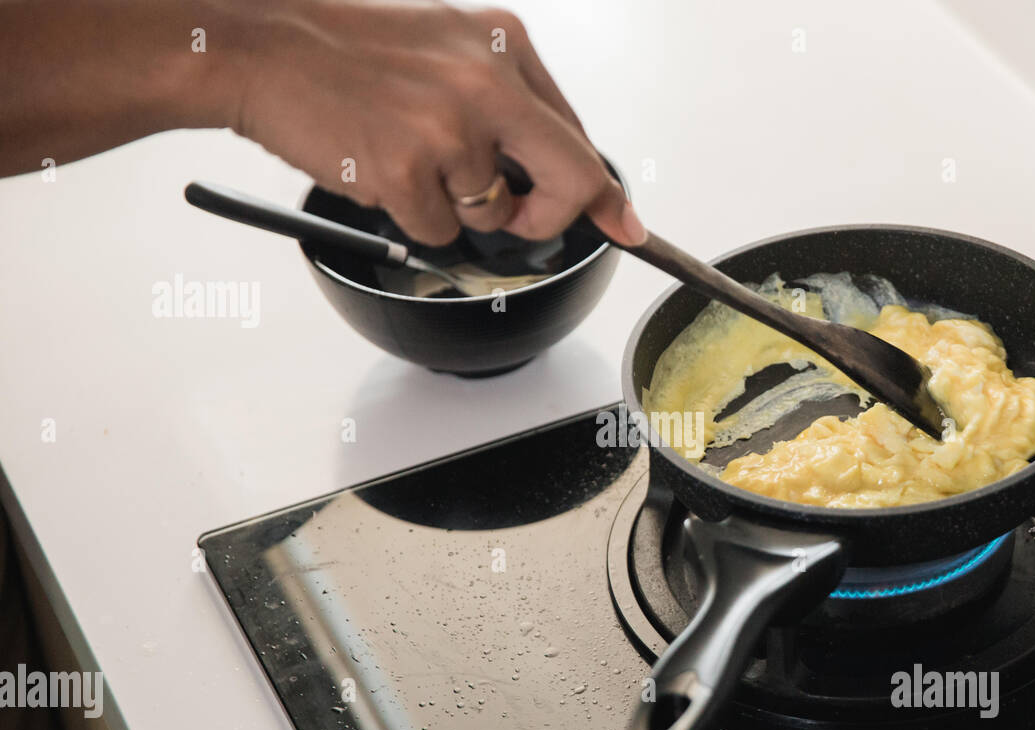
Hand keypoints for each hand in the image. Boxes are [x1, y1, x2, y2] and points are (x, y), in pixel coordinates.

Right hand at [226, 0, 644, 246]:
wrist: (261, 47)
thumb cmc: (347, 48)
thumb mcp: (446, 45)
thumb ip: (506, 99)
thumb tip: (556, 166)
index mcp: (504, 45)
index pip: (577, 134)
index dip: (602, 192)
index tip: (624, 224)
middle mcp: (487, 82)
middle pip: (569, 181)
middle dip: (552, 217)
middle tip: (524, 220)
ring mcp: (448, 129)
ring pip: (490, 215)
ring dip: (454, 207)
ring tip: (404, 154)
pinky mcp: (407, 172)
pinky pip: (438, 232)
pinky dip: (413, 219)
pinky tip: (381, 168)